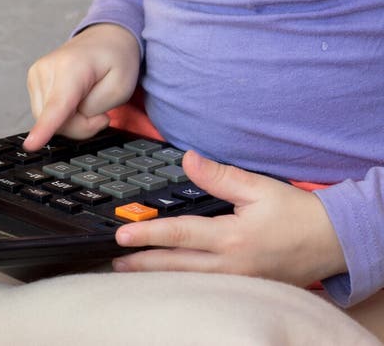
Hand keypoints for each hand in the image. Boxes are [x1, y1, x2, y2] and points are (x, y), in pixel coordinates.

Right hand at [23, 24, 139, 150]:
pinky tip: (74, 98)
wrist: (105, 38)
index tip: (30, 145)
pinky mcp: (33, 80)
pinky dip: (62, 113)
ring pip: (48, 121)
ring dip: (71, 119)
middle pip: (56, 122)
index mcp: (72, 67)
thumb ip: (94, 112)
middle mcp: (47, 68)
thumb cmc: (116, 60)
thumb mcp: (121, 88)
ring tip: (87, 99)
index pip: (58, 105)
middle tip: (100, 112)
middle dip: (81, 125)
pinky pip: (45, 113)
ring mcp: (36, 73)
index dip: (45, 128)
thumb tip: (66, 124)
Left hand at [113, 150, 346, 285]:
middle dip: (143, 264)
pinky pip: (205, 288)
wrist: (331, 241)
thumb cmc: (296, 213)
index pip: (180, 235)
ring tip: (131, 272)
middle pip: (176, 266)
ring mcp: (237, 281)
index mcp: (231, 238)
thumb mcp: (258, 187)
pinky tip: (169, 277)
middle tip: (115, 260)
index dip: (148, 234)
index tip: (123, 234)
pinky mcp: (244, 287)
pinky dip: (182, 282)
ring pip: (188, 281)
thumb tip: (187, 159)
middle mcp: (231, 266)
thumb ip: (219, 175)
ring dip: (158, 275)